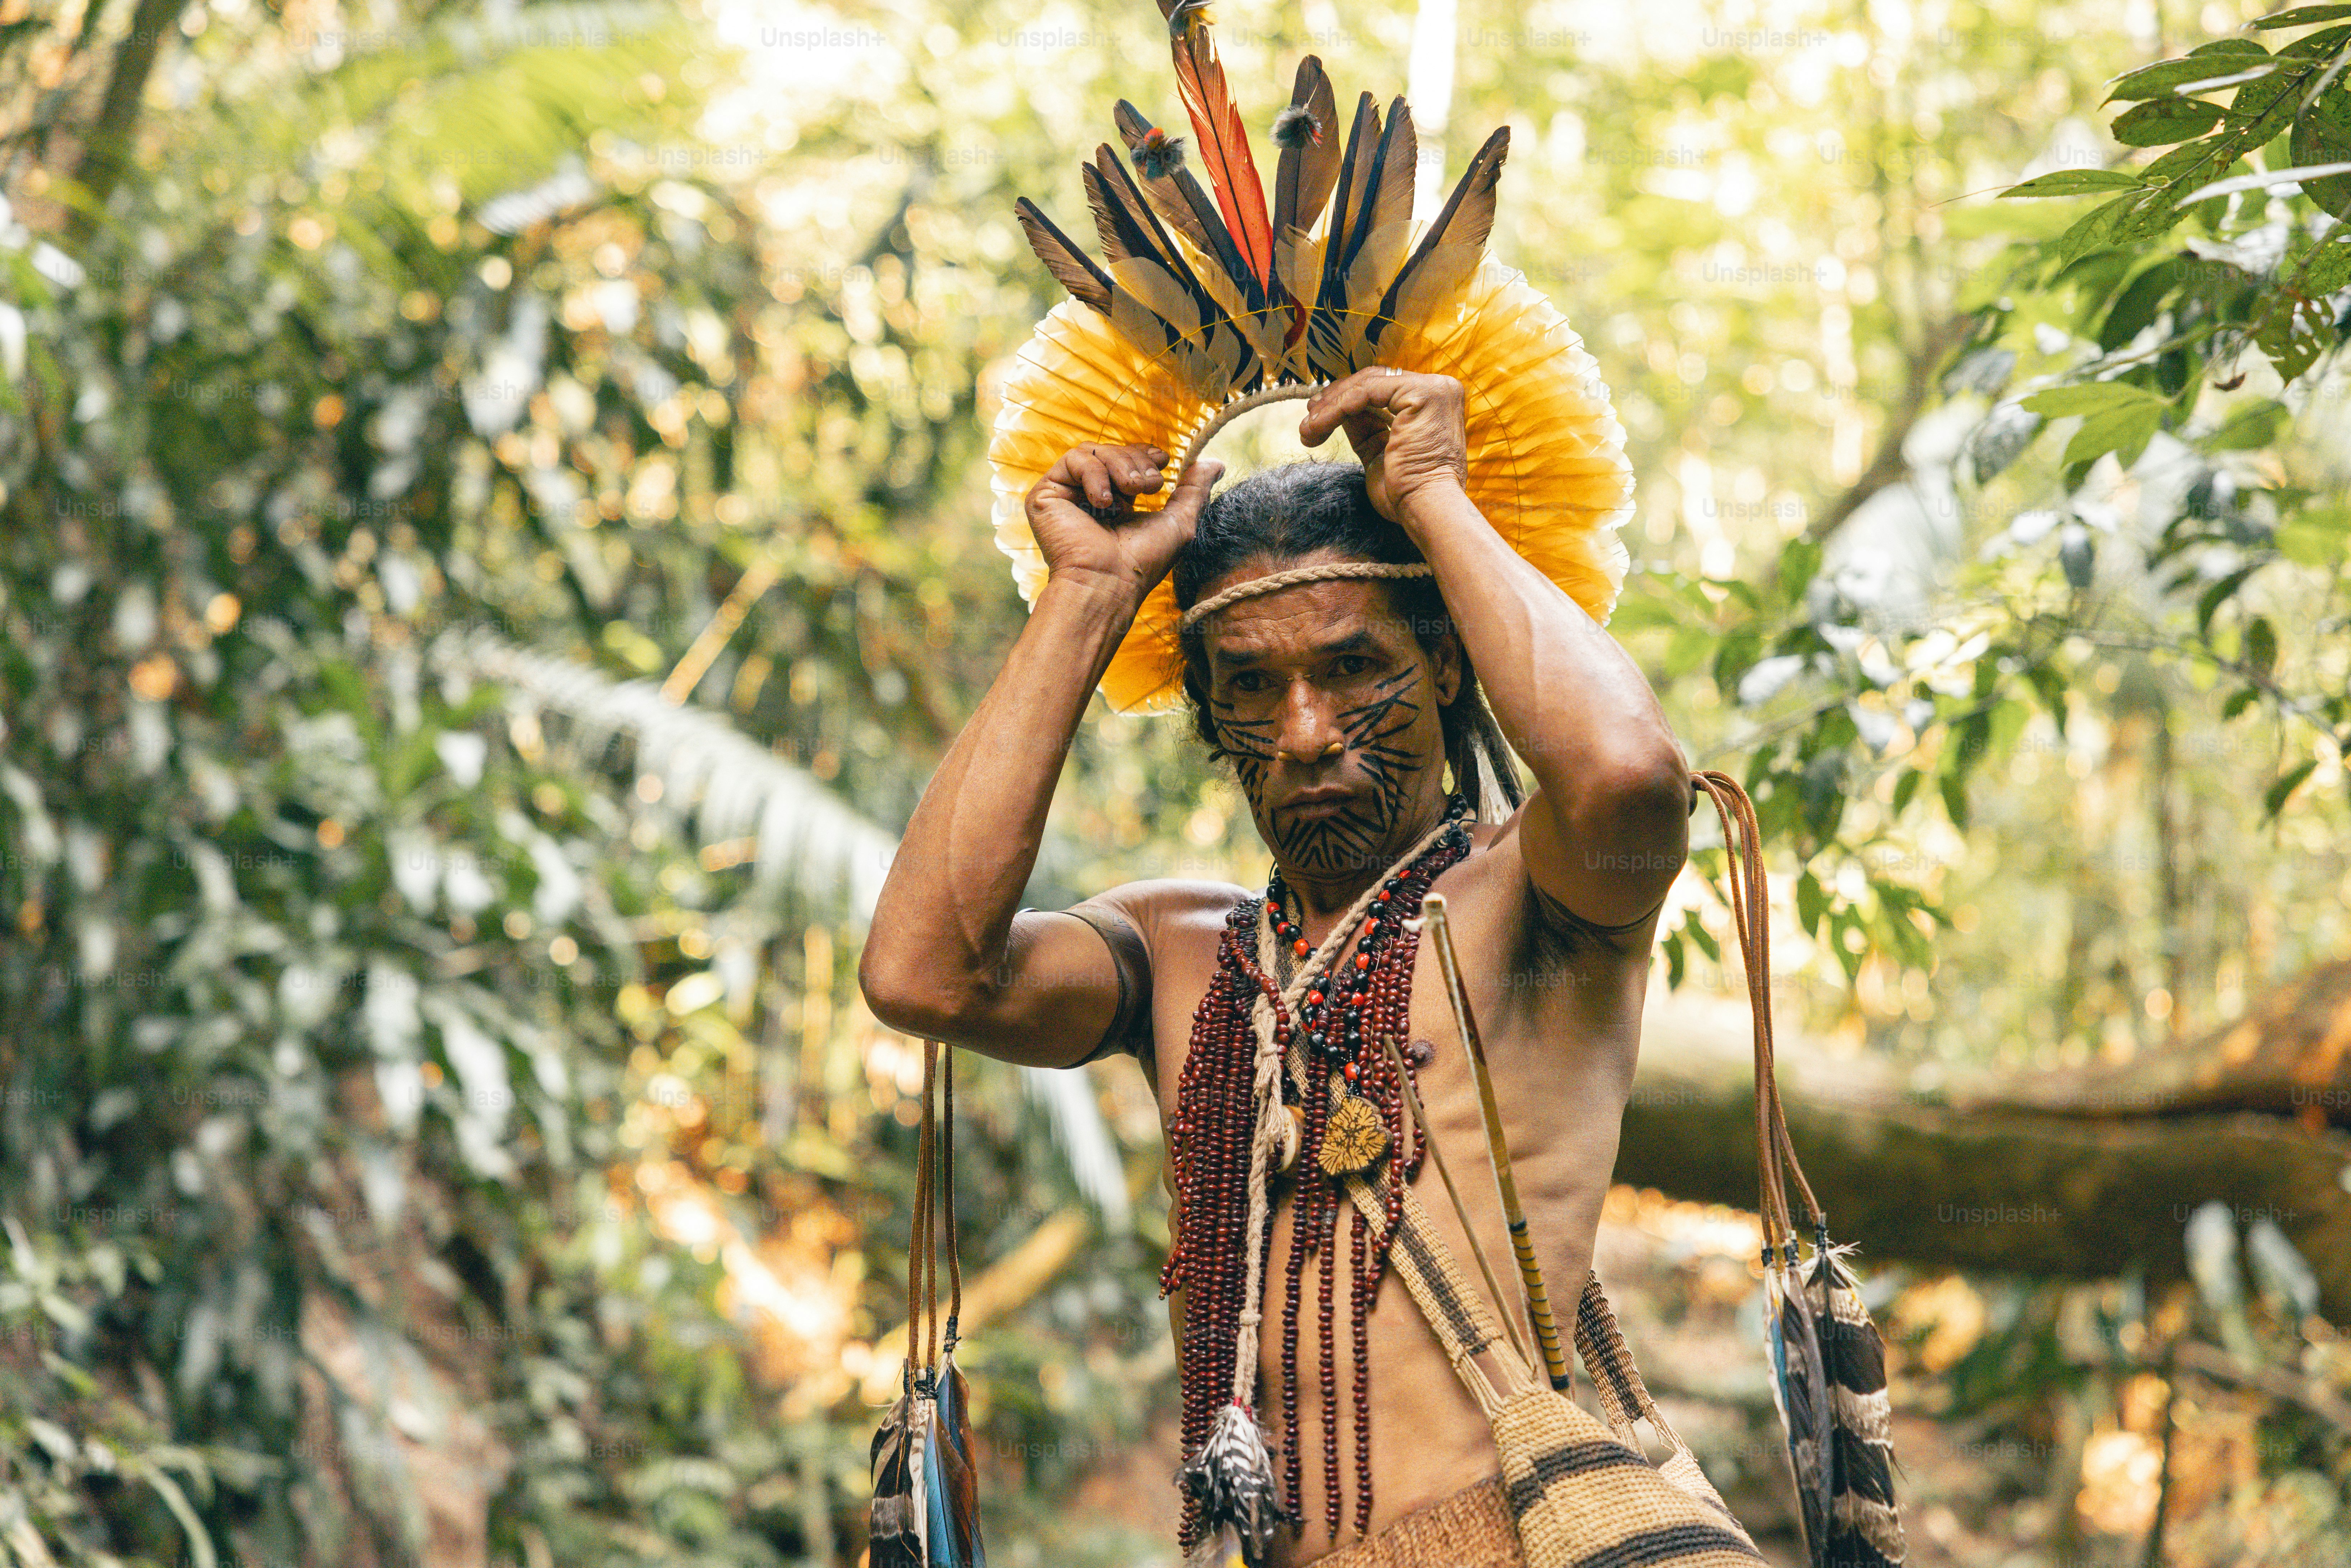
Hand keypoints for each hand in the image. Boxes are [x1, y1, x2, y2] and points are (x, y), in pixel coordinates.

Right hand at [1025, 443, 1222, 606]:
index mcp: (1116, 501)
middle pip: (1113, 451)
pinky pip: (1073, 460)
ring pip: (1094, 451)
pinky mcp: (1046, 494)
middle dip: (1137, 462)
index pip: (1127, 459)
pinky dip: (1095, 474)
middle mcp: (1089, 495)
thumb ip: (1195, 490)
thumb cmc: (1143, 561)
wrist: (1109, 582)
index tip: (1165, 461)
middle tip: (1149, 486)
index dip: (1145, 453)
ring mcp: (1066, 494)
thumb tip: (1215, 462)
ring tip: (1130, 494)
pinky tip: (1104, 503)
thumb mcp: (1179, 521)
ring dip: (1120, 466)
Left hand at [1297, 368, 1468, 525]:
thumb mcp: (1380, 451)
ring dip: (1331, 406)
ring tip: (1308, 428)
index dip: (1347, 399)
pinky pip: (1366, 392)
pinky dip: (1338, 407)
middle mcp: (1438, 389)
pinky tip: (1319, 425)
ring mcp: (1433, 389)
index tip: (1318, 416)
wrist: (1427, 510)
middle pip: (1374, 381)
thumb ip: (1365, 426)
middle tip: (1309, 417)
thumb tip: (1338, 409)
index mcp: (1432, 404)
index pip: (1383, 389)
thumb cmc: (1408, 493)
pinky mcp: (1422, 394)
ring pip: (1367, 385)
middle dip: (1335, 398)